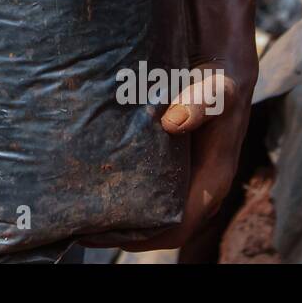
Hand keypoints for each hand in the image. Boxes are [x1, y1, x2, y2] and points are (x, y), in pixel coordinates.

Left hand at [82, 57, 254, 252]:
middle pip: (158, 228)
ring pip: (152, 212)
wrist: (224, 64)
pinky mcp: (173, 164)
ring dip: (119, 216)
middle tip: (77, 225)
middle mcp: (199, 187)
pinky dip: (123, 192)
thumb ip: (202, 102)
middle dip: (121, 232)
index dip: (141, 239)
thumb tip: (174, 123)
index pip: (177, 228)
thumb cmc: (222, 79)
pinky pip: (148, 190)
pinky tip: (92, 183)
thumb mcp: (218, 88)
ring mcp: (186, 178)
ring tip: (78, 211)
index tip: (101, 234)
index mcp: (212, 181)